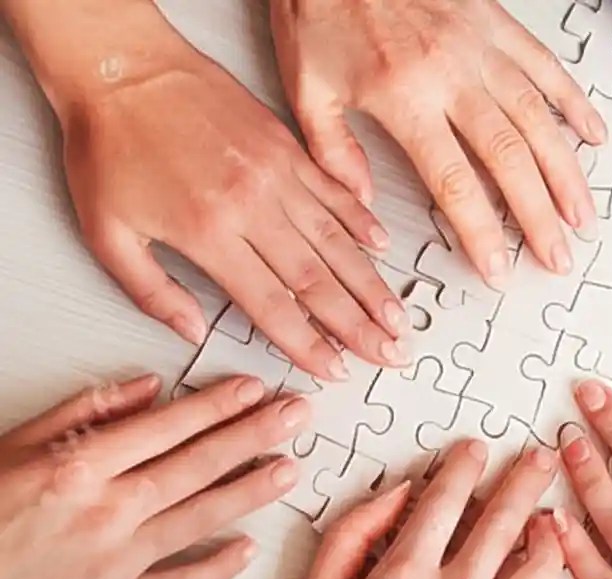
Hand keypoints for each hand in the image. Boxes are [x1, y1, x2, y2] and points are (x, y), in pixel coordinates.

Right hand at [0, 374, 310, 578]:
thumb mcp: (17, 444)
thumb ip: (87, 412)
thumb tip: (150, 387)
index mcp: (79, 466)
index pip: (167, 426)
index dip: (218, 405)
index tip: (255, 388)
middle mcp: (103, 510)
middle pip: (196, 465)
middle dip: (253, 435)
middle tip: (297, 414)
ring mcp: (113, 560)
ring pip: (198, 518)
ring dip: (249, 491)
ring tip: (289, 468)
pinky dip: (216, 568)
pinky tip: (248, 548)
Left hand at [25, 4, 407, 378]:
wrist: (122, 66)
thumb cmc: (109, 141)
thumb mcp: (106, 232)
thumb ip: (151, 291)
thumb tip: (190, 329)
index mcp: (208, 232)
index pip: (272, 305)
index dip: (308, 344)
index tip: (333, 367)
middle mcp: (252, 204)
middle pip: (318, 281)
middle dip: (358, 325)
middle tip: (388, 353)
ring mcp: (277, 173)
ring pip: (337, 242)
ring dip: (371, 285)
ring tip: (394, 316)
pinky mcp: (288, 147)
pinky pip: (335, 192)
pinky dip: (362, 221)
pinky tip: (381, 246)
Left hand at [269, 0, 606, 289]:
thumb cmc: (318, 8)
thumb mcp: (306, 88)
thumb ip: (334, 153)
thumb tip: (363, 205)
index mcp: (403, 96)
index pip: (454, 181)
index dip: (482, 230)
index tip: (498, 266)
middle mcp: (450, 72)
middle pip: (510, 159)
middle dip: (539, 216)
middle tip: (557, 255)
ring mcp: (481, 46)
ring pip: (539, 118)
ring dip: (566, 172)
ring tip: (582, 214)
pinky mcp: (496, 21)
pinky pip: (547, 66)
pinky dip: (575, 102)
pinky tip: (594, 135)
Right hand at [287, 442, 569, 578]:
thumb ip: (349, 536)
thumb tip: (394, 495)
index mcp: (403, 578)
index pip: (446, 499)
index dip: (465, 465)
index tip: (476, 451)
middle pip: (504, 519)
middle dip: (526, 478)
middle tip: (539, 460)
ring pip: (541, 568)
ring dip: (548, 536)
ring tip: (547, 524)